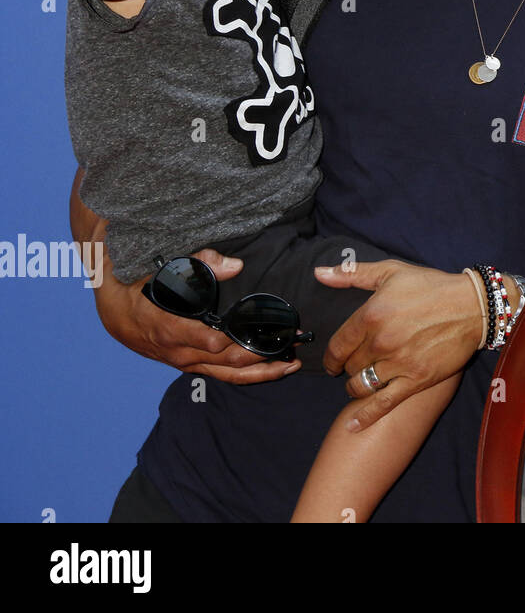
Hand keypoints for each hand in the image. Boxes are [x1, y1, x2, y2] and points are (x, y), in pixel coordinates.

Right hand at [96, 248, 300, 382]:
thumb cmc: (140, 290)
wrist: (115, 317)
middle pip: (228, 361)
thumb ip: (198, 264)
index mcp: (173, 329)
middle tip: (293, 340)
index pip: (212, 342)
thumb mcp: (162, 271)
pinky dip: (249, 376)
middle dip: (263, 353)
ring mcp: (188, 363)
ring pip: (229, 375)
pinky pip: (223, 377)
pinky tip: (273, 370)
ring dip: (262, 371)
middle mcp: (182, 353)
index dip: (240, 340)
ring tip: (291, 363)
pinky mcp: (193, 366)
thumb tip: (235, 265)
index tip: (269, 330)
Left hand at [316, 260, 482, 429]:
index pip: (338, 345)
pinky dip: (365, 417)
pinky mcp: (416, 379)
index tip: (332, 361)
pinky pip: (383, 403)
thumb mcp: (391, 271)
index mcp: (371, 315)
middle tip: (353, 367)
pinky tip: (352, 426)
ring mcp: (399, 363)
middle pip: (349, 366)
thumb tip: (319, 273)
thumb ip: (352, 274)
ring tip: (358, 385)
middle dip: (348, 368)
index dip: (331, 357)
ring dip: (355, 387)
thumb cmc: (432, 286)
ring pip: (361, 385)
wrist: (473, 306)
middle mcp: (381, 341)